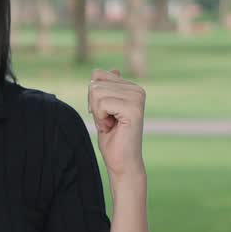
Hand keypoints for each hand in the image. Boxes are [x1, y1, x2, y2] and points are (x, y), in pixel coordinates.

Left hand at [87, 68, 145, 182]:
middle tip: (108, 121)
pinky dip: (100, 118)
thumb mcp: (103, 109)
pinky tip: (112, 127)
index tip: (105, 113)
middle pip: (95, 83)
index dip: (93, 97)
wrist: (122, 163)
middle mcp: (137, 89)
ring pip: (96, 92)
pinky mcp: (134, 109)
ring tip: (111, 124)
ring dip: (97, 113)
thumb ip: (107, 89)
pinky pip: (102, 103)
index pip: (97, 75)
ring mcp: (137, 98)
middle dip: (94, 105)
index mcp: (132, 87)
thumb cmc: (112, 139)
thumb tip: (114, 69)